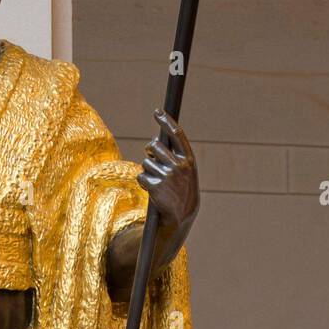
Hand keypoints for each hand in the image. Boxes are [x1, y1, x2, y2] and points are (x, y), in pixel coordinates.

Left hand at [137, 108, 199, 251]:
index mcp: (188, 160)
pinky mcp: (155, 186)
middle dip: (150, 151)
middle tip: (152, 158)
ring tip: (158, 182)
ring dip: (148, 170)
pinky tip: (153, 190)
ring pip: (146, 162)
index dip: (166, 121)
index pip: (177, 134)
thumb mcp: (185, 172)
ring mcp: (167, 176)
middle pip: (154, 146)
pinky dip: (143, 182)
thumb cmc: (182, 191)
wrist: (182, 215)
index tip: (157, 112)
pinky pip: (141, 176)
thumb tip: (152, 143)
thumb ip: (174, 157)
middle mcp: (178, 165)